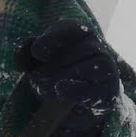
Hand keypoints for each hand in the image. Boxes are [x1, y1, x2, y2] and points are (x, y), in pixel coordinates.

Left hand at [18, 20, 121, 136]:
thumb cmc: (53, 76)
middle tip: (35, 79)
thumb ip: (27, 54)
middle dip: (52, 66)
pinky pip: (94, 89)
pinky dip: (75, 90)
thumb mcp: (35, 64)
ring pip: (86, 68)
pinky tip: (60, 91)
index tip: (36, 53)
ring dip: (61, 78)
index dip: (53, 38)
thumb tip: (30, 49)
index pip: (73, 29)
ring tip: (42, 89)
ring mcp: (105, 69)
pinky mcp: (108, 91)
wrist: (71, 107)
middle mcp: (96, 48)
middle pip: (78, 50)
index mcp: (80, 34)